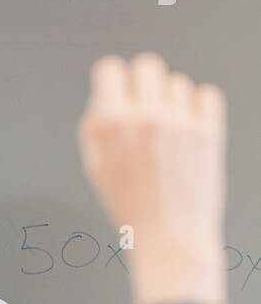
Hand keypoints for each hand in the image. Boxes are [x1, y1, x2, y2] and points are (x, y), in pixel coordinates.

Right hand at [77, 53, 226, 303]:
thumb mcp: (96, 170)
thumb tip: (104, 95)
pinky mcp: (208, 130)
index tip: (120, 93)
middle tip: (147, 110)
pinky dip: (200, 109)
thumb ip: (96, 128)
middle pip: (147, 65)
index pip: (109, 68)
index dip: (114, 81)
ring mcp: (178, 123)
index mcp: (109, 126)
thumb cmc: (133, 209)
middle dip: (145, 85)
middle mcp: (143, 118)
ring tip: (170, 136)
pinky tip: (191, 133)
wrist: (170, 238)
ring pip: (177, 83)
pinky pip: (206, 95)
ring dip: (173, 103)